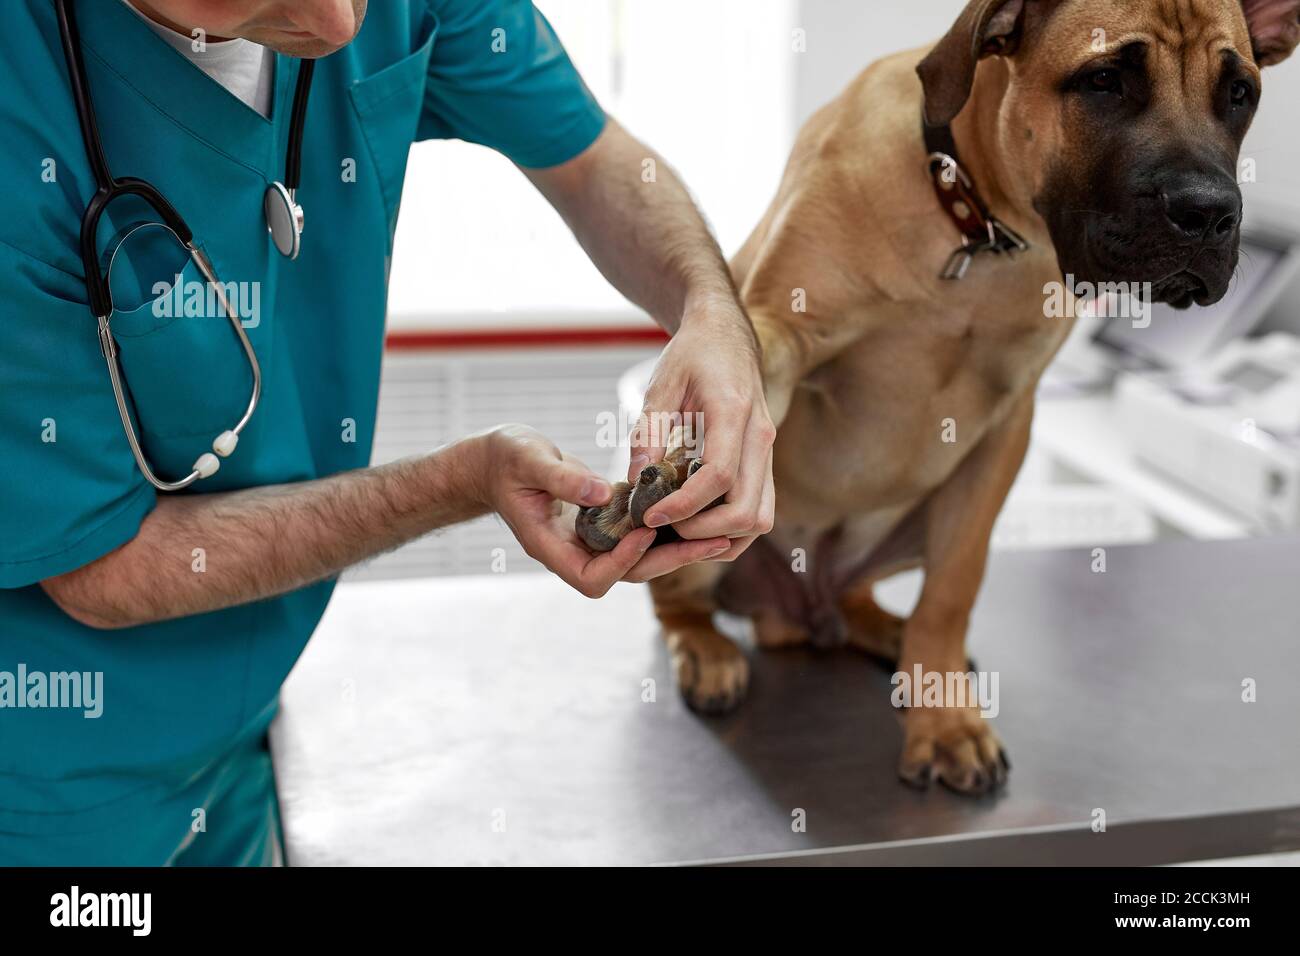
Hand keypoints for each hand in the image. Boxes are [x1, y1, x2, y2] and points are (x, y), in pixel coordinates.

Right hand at [471, 425, 731, 596]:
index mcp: (549, 546)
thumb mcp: (527, 460)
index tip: (647, 530)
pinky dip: (668, 528)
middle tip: (715, 542)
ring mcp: (589, 541)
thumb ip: (562, 478)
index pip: (593, 576)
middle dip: (671, 560)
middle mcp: (573, 551)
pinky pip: (639, 536)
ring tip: (721, 535)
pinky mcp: (602, 525)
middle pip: (628, 575)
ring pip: (640, 559)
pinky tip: (698, 512)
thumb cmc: (505, 458)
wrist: (495, 461)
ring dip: (679, 549)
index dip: (623, 560)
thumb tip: (603, 493)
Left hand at [628, 299, 775, 560]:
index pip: (719, 476)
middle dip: (702, 531)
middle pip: (747, 511)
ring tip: (678, 529)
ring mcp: (768, 453)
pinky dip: (730, 530)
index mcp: (734, 413)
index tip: (649, 515)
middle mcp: (761, 438)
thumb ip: (648, 431)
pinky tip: (695, 522)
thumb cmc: (693, 353)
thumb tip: (635, 481)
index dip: (684, 505)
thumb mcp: (662, 384)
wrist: (727, 334)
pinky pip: (758, 511)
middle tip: (662, 524)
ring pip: (760, 520)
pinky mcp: (764, 463)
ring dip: (721, 537)